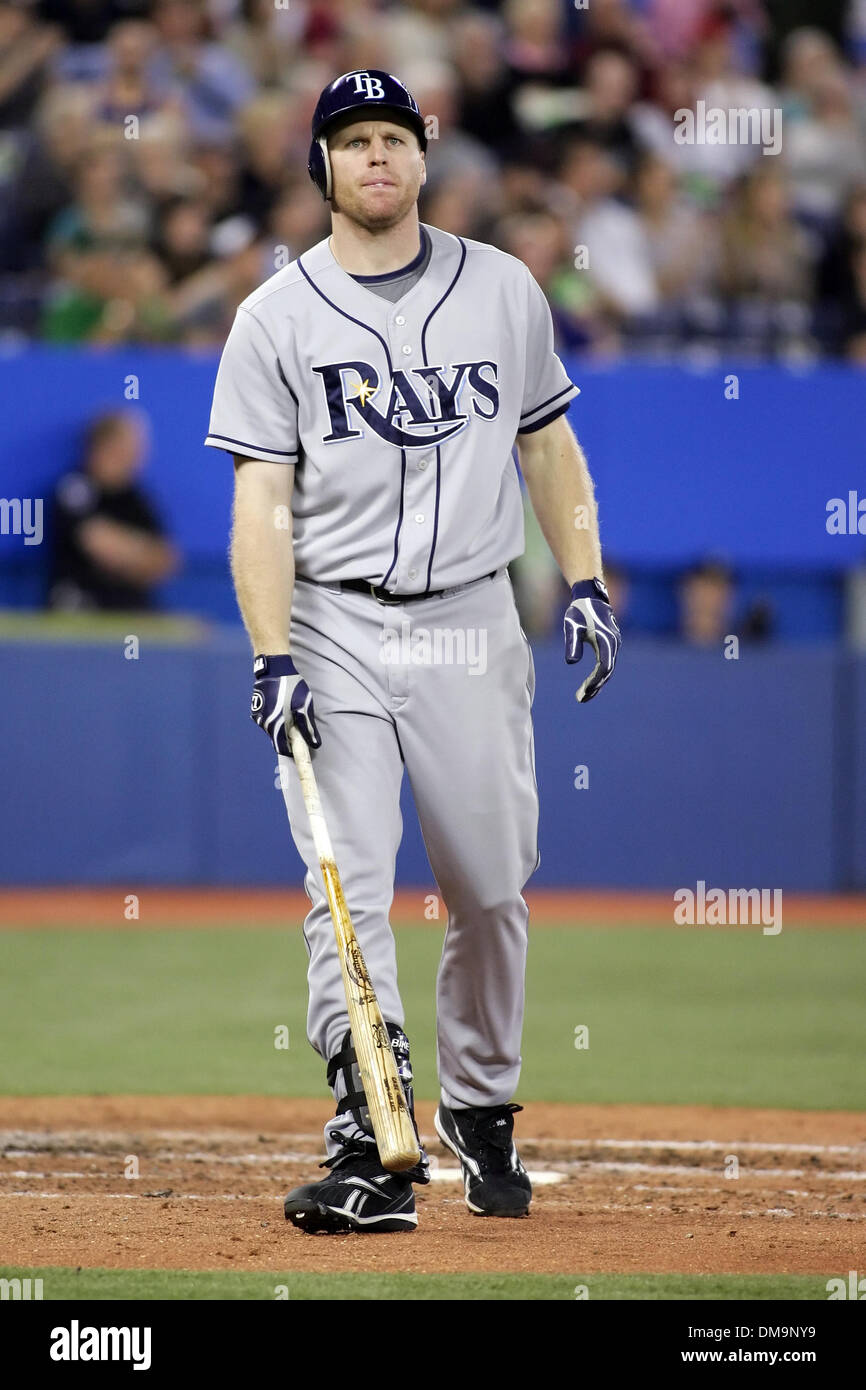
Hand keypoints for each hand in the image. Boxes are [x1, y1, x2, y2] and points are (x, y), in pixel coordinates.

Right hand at [250, 654, 320, 755]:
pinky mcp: (256, 710)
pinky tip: (281, 707)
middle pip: (277, 740)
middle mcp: (264, 724)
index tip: (299, 752)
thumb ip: (308, 727)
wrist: (273, 669)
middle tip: (298, 730)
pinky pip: (266, 720)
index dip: (292, 752)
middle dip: (287, 739)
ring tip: (290, 713)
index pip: (283, 749)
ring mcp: (258, 717)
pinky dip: (274, 719)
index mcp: (277, 725)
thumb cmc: (291, 687)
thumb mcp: (304, 707)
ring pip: (271, 730)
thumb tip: (314, 744)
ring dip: (281, 727)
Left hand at [564, 578, 620, 702]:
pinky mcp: (609, 644)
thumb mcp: (572, 627)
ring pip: (607, 669)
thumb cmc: (579, 611)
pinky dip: (598, 674)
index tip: (584, 693)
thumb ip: (572, 644)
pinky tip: (589, 682)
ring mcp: (613, 644)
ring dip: (596, 682)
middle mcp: (614, 644)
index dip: (595, 682)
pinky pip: (606, 663)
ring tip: (583, 695)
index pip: (604, 668)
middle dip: (595, 686)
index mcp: (607, 642)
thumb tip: (570, 663)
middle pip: (607, 672)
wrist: (590, 596)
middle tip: (580, 698)